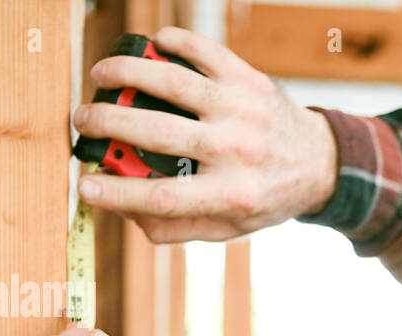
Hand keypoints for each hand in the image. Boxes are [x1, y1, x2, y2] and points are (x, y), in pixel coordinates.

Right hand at [71, 27, 338, 242]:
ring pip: (172, 82)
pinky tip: (150, 47)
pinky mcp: (248, 78)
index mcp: (232, 194)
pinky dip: (171, 42)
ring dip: (127, 72)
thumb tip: (122, 211)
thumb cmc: (264, 196)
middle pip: (158, 132)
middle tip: (82, 119)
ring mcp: (243, 109)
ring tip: (101, 76)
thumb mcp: (229, 227)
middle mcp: (238, 150)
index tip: (82, 183)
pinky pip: (203, 51)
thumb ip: (176, 226)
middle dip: (108, 123)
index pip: (163, 196)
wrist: (320, 162)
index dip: (117, 192)